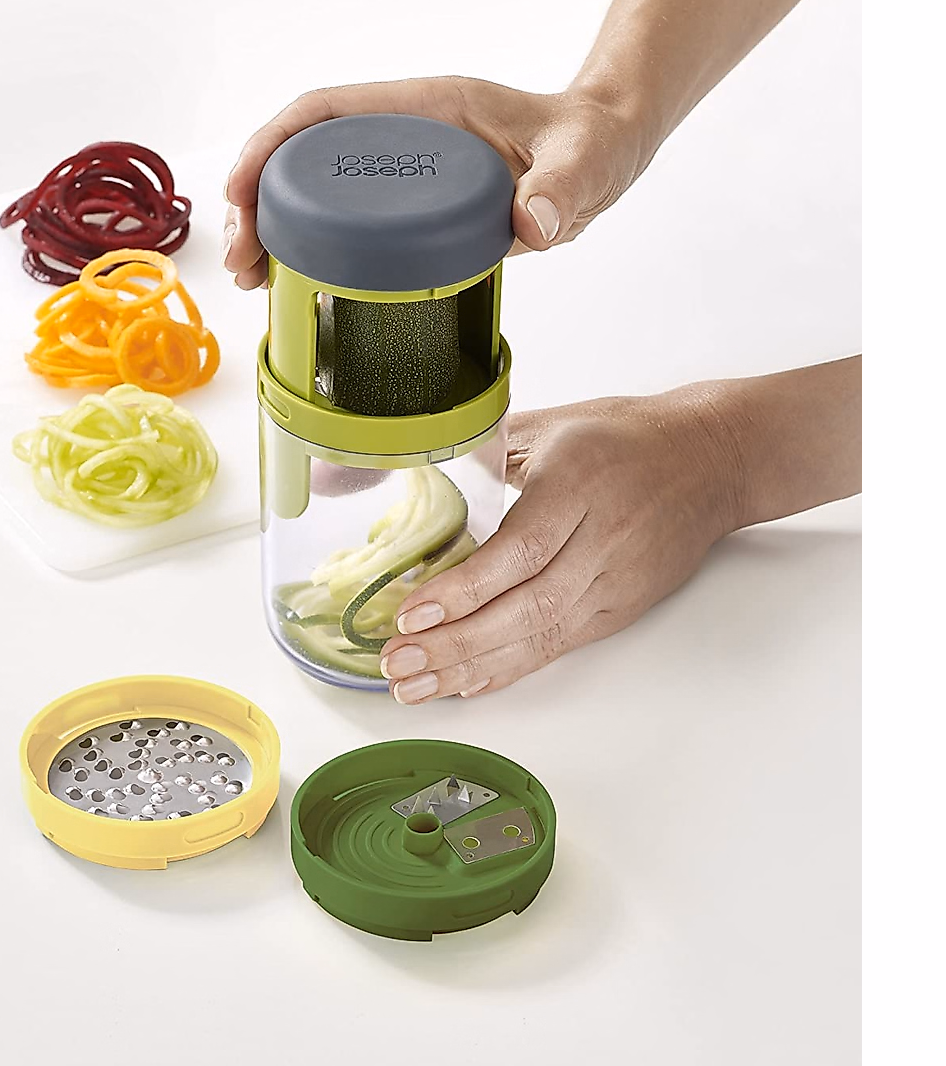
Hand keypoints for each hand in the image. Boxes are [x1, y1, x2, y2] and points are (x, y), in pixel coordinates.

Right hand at [221, 75, 647, 288]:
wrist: (602, 151)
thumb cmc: (589, 142)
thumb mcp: (584, 160)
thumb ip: (564, 187)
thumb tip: (534, 222)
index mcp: (425, 108)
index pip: (326, 112)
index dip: (272, 146)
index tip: (241, 191)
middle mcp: (401, 137)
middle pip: (303, 158)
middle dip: (256, 203)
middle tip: (242, 260)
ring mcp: (400, 176)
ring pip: (314, 195)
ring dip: (272, 232)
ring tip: (252, 280)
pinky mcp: (407, 211)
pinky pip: (342, 225)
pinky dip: (307, 252)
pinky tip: (291, 286)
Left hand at [378, 387, 743, 702]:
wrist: (712, 461)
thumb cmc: (627, 435)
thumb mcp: (552, 425)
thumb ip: (487, 450)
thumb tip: (416, 469)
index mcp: (577, 486)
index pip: (518, 552)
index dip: (464, 590)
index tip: (411, 615)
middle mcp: (599, 541)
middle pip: (525, 608)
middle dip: (455, 644)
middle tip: (397, 664)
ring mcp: (614, 583)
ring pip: (540, 637)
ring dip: (472, 667)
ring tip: (414, 686)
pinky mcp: (620, 608)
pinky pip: (558, 646)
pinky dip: (509, 668)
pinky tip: (464, 683)